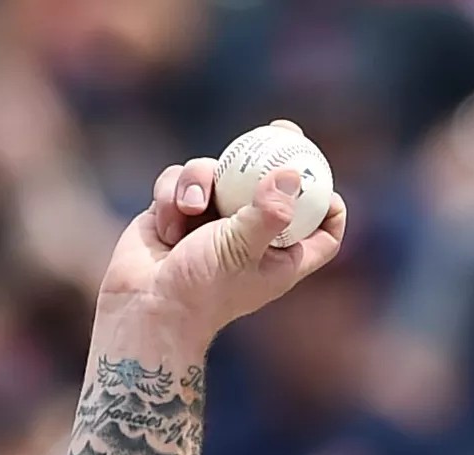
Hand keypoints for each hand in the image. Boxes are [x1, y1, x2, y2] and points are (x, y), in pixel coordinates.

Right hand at [97, 122, 347, 347]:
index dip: (329, 205)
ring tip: (190, 207)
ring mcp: (214, 222)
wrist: (145, 306)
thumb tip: (292, 175)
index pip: (322, 232)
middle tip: (281, 129)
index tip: (323, 176)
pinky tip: (166, 225)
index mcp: (282, 256)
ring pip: (217, 173)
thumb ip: (269, 212)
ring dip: (200, 181)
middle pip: (273, 187)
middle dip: (275, 156)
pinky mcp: (178, 211)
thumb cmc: (201, 289)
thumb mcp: (241, 249)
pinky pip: (181, 182)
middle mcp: (252, 236)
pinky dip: (172, 196)